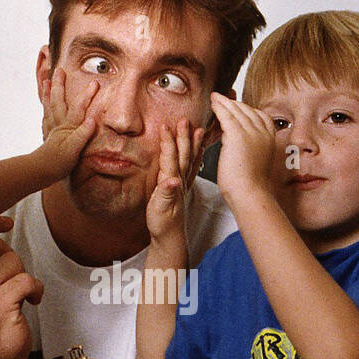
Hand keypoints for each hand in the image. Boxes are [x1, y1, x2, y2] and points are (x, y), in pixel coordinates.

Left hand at [38, 66, 99, 178]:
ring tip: (46, 81)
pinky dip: (45, 108)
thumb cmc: (60, 162)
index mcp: (68, 127)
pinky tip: (45, 105)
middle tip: (59, 70)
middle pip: (59, 100)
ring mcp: (52, 128)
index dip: (87, 95)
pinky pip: (45, 117)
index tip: (95, 83)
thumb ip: (83, 133)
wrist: (42, 171)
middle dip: (59, 85)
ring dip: (48, 93)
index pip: (79, 108)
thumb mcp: (75, 149)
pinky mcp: (48, 135)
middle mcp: (59, 124)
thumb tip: (93, 118)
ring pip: (49, 106)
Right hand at [145, 118, 204, 244]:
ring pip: (190, 159)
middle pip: (183, 154)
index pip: (170, 158)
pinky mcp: (184, 187)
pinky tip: (199, 149)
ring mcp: (184, 183)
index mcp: (172, 183)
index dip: (168, 142)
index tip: (166, 125)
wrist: (170, 238)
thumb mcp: (159, 209)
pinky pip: (192, 167)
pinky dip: (196, 156)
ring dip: (192, 143)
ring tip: (197, 128)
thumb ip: (165, 194)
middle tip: (184, 120)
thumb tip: (170, 180)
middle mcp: (180, 181)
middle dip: (182, 136)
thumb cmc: (162, 225)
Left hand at [211, 93, 276, 202]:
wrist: (250, 193)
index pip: (258, 116)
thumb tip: (242, 143)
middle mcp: (263, 132)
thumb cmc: (250, 185)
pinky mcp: (237, 135)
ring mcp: (251, 132)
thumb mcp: (256, 160)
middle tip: (222, 98)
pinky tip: (212, 103)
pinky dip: (218, 107)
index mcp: (269, 138)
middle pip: (247, 110)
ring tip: (215, 97)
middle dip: (234, 103)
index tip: (236, 106)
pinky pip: (226, 115)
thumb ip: (252, 147)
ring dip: (224, 102)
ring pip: (236, 111)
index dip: (246, 109)